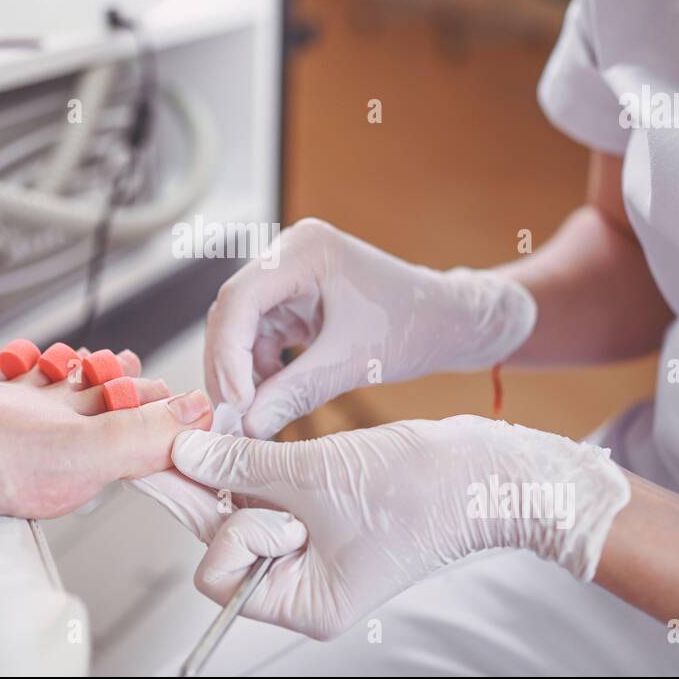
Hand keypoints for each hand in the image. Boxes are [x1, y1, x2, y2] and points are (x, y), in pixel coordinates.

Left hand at [145, 414, 628, 640]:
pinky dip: (254, 469)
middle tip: (162, 442)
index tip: (186, 467)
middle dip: (204, 493)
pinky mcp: (324, 517)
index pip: (223, 571)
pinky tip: (231, 436)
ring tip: (209, 431)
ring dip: (228, 475)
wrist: (484, 471)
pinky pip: (271, 496)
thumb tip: (185, 452)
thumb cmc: (418, 490)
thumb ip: (242, 467)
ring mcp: (314, 550)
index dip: (214, 523)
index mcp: (306, 602)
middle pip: (226, 540)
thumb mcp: (317, 475)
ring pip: (244, 513)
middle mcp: (305, 585)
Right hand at [204, 218, 535, 436]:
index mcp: (304, 250)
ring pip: (240, 331)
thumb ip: (296, 392)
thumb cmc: (415, 325)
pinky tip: (269, 402)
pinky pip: (258, 339)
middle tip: (230, 420)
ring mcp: (288, 277)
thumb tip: (247, 428)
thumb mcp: (354, 361)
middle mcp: (288, 255)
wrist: (449, 321)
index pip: (241, 299)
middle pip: (232, 314)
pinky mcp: (292, 302)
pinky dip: (259, 373)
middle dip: (228, 368)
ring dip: (242, 375)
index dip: (228, 353)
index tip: (234, 403)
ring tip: (252, 418)